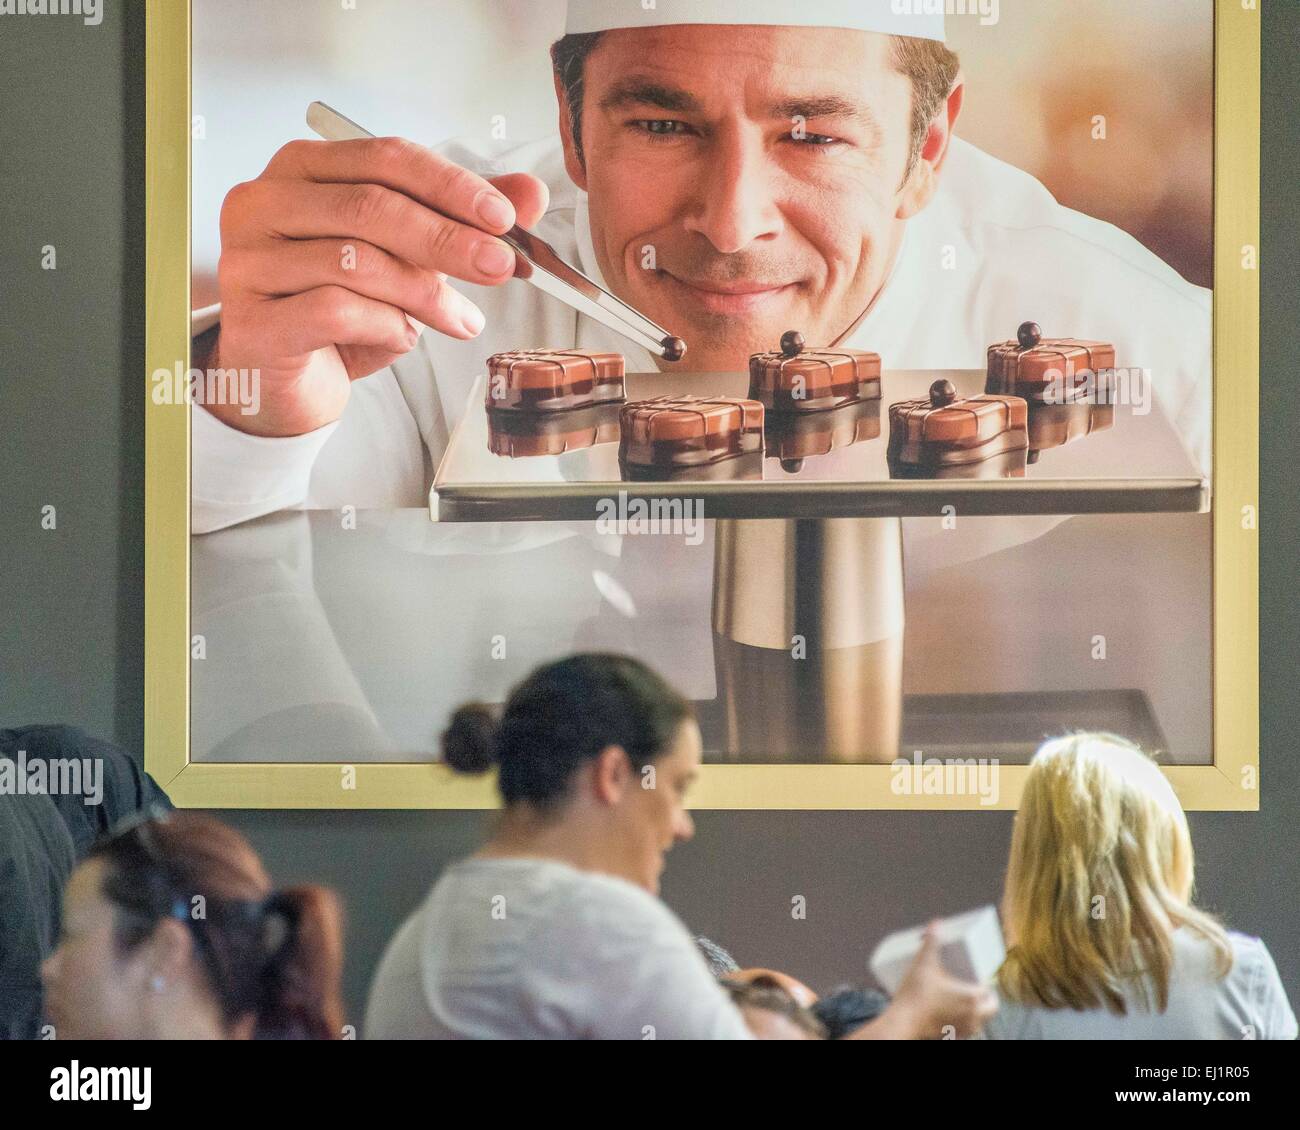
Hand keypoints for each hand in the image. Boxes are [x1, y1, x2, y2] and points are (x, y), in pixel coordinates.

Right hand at [208, 137, 548, 435]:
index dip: (451, 186)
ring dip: (425, 293)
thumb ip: (460, 220)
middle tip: (499, 266)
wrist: (288, 382)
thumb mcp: (406, 258)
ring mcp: (251, 260)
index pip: (386, 158)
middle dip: (448, 238)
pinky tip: (405, 337)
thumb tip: (528, 196)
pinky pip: (336, 311)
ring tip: (461, 319)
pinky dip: (387, 326)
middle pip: (371, 206)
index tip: (503, 217)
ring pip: (357, 261)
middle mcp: (265, 203)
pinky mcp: (255, 320)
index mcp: (303, 168)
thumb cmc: (339, 311)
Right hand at [855, 923, 997, 1039]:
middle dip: (987, 997)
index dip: (984, 980)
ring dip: (978, 1010)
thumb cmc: (916, 993)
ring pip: (981, 1020)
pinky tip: (954, 1014)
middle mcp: (974, 1016)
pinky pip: (969, 1029)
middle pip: (991, 1007)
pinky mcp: (955, 1036)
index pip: (989, 988)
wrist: (903, 1021)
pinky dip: (966, 1021)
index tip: (976, 974)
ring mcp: (965, 1029)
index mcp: (973, 997)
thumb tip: (936, 923)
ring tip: (965, 999)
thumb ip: (932, 942)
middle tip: (975, 986)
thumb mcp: (924, 963)